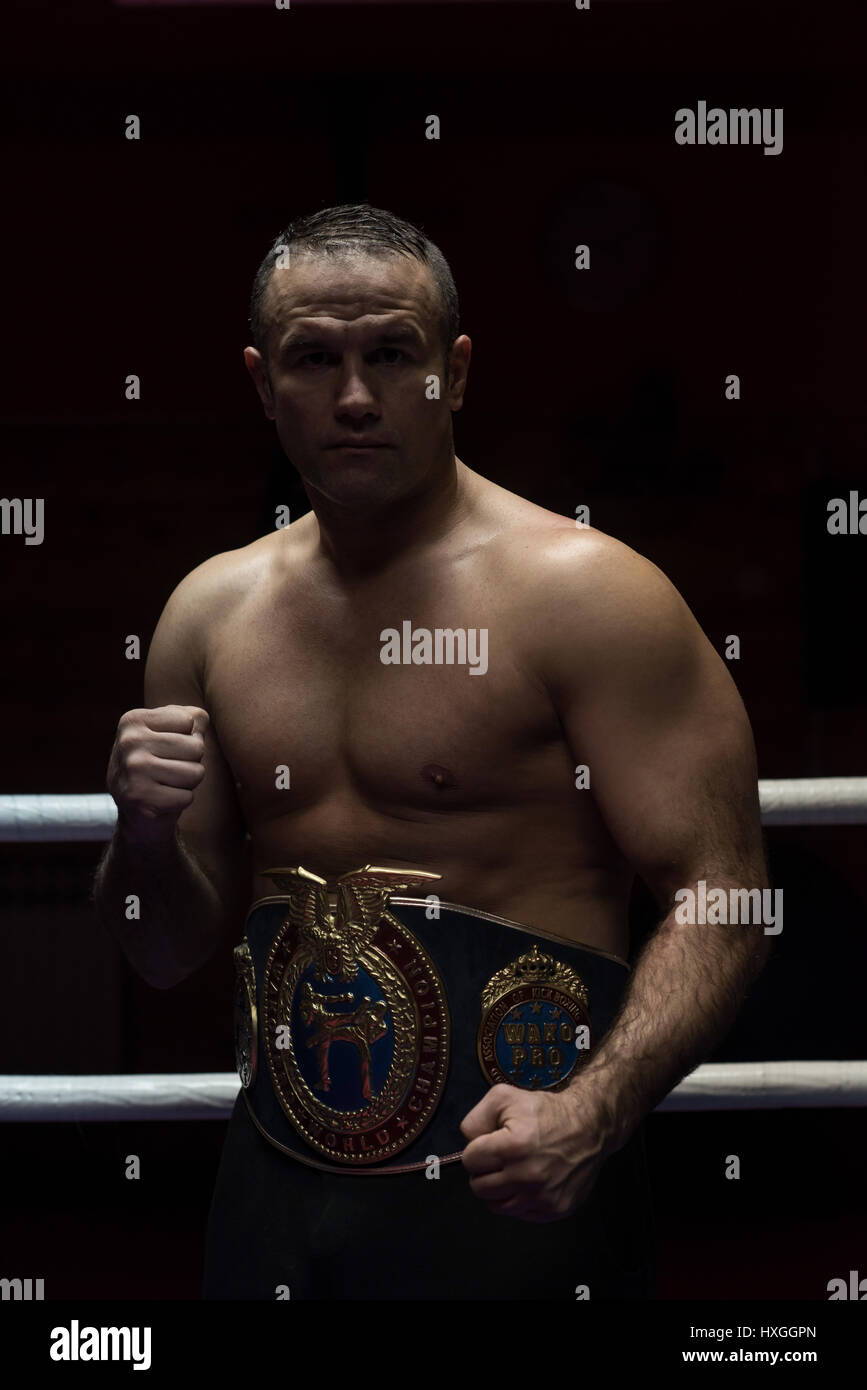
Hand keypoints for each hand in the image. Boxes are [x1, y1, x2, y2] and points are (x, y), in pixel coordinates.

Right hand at [107, 705, 207, 843]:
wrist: (134, 810)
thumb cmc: (159, 763)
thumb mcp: (170, 733)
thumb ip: (193, 718)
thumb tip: (201, 718)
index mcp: (133, 720)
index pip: (190, 721)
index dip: (188, 737)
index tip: (167, 748)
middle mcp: (129, 742)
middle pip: (196, 747)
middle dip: (191, 762)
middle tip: (169, 770)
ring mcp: (133, 770)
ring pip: (196, 773)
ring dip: (188, 782)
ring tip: (167, 784)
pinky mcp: (140, 799)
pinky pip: (187, 797)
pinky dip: (180, 801)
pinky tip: (162, 800)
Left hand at [460, 1081, 608, 1222]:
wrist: (589, 1127)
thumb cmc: (544, 1111)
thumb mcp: (504, 1097)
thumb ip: (476, 1118)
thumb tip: (467, 1143)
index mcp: (513, 1146)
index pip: (470, 1160)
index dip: (477, 1149)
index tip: (491, 1142)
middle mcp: (527, 1176)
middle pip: (479, 1187)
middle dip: (484, 1171)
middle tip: (500, 1158)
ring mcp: (542, 1197)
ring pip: (496, 1206)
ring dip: (498, 1189)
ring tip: (512, 1170)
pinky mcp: (555, 1209)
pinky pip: (520, 1214)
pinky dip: (518, 1200)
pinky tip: (528, 1182)